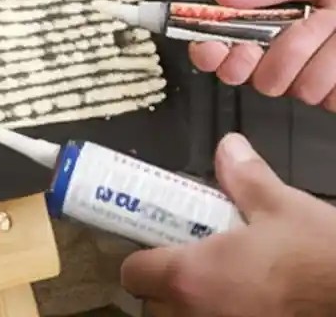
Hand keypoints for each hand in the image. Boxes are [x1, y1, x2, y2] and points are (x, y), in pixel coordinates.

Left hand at [120, 134, 335, 316]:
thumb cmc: (320, 256)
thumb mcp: (280, 206)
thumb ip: (244, 178)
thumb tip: (229, 149)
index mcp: (191, 277)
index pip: (133, 274)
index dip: (142, 257)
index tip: (159, 244)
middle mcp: (198, 315)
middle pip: (154, 304)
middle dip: (166, 285)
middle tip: (191, 262)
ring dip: (193, 305)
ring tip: (222, 284)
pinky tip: (251, 302)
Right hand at [189, 0, 335, 109]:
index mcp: (273, 30)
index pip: (221, 53)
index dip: (212, 54)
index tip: (216, 47)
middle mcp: (290, 62)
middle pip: (262, 79)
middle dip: (287, 50)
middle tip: (307, 24)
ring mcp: (318, 84)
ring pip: (303, 88)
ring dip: (330, 54)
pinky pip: (333, 98)